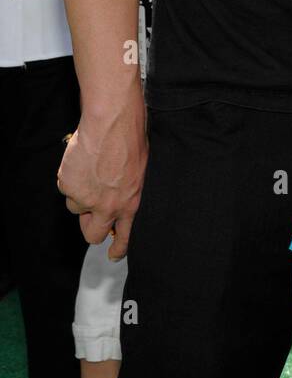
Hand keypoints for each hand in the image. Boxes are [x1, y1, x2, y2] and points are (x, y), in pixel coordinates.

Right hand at [59, 109, 147, 260]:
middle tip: (90, 211)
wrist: (111, 123)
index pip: (124, 237)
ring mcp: (85, 198)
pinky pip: (66, 187)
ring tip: (90, 171)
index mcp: (130, 204)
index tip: (113, 254)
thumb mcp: (140, 172)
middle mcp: (106, 207)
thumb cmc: (130, 140)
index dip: (118, 248)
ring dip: (80, 194)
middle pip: (92, 234)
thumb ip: (129, 192)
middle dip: (90, 226)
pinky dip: (71, 177)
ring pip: (76, 207)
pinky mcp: (68, 185)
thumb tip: (122, 200)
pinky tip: (81, 161)